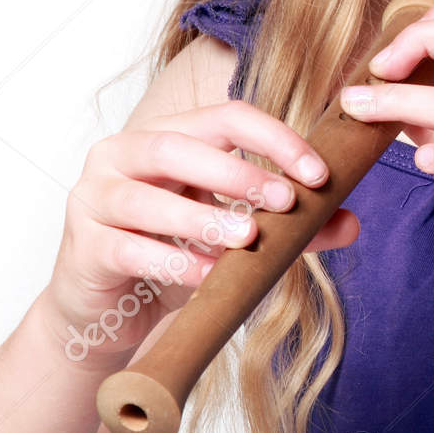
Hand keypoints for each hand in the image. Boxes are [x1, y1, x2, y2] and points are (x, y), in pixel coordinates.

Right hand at [45, 99, 357, 363]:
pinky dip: (172, 262)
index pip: (224, 118)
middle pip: (179, 146)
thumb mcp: (232, 240)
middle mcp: (122, 155)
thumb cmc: (169, 260)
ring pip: (148, 197)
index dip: (273, 139)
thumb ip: (286, 230)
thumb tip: (350, 223)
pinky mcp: (83, 247)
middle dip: (237, 173)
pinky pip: (129, 249)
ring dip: (203, 219)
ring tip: (246, 240)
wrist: (104, 315)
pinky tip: (204, 276)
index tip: (317, 173)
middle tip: (285, 201)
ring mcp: (95, 198)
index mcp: (165, 137)